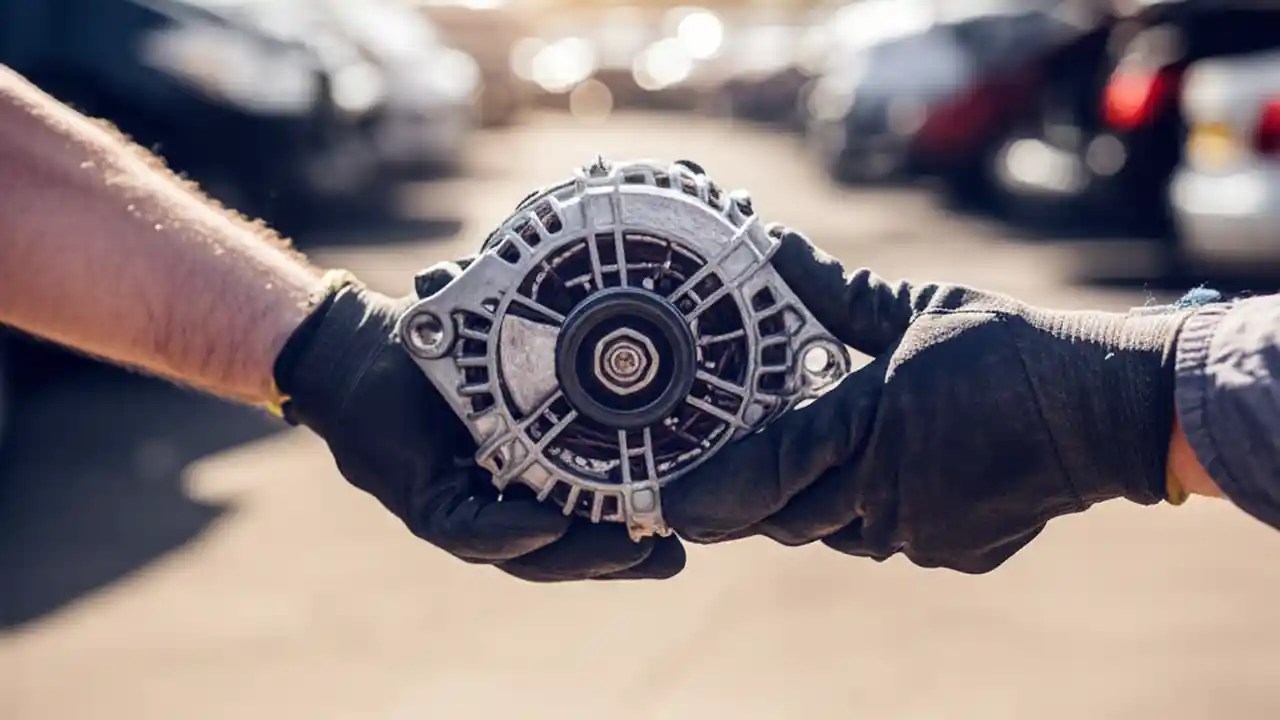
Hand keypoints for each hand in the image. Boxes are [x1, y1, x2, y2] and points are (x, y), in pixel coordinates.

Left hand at [274, 263, 684, 581]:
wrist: (358, 350)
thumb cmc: (443, 348)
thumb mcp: (518, 346)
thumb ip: (567, 346)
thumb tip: (640, 311)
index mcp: (533, 473)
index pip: (594, 513)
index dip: (641, 527)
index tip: (692, 529)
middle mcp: (505, 501)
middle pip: (572, 549)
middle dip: (624, 557)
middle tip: (674, 557)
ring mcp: (468, 512)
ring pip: (531, 554)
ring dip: (583, 555)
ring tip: (632, 550)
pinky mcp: (428, 509)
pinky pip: (471, 530)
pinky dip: (509, 531)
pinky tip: (547, 526)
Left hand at [665, 230, 1189, 572]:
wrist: (1105, 410)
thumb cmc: (1009, 347)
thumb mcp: (918, 308)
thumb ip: (835, 293)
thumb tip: (773, 244)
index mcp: (871, 423)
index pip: (769, 470)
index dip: (712, 493)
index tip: (666, 506)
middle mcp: (887, 492)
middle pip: (789, 516)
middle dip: (753, 504)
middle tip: (719, 487)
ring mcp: (922, 532)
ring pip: (835, 531)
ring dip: (817, 503)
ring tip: (819, 462)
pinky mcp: (953, 553)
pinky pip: (889, 539)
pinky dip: (874, 513)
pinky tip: (891, 473)